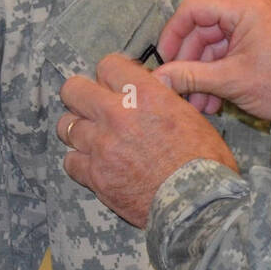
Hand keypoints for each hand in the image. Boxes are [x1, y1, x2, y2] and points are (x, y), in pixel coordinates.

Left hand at [58, 54, 237, 226]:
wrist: (197, 203)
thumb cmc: (204, 161)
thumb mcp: (189, 115)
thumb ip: (160, 98)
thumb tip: (148, 89)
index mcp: (144, 95)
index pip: (107, 65)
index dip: (111, 75)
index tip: (115, 85)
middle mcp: (117, 115)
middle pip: (73, 90)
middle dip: (80, 95)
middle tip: (92, 106)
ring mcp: (101, 146)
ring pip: (66, 126)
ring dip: (80, 130)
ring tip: (94, 138)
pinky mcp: (95, 176)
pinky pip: (70, 161)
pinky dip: (80, 162)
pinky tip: (96, 165)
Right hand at [154, 0, 270, 122]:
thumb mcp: (230, 80)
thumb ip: (190, 76)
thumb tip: (158, 79)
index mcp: (243, 7)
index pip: (193, 10)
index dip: (172, 35)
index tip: (162, 60)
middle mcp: (248, 11)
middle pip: (201, 32)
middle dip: (189, 65)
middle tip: (178, 91)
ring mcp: (254, 28)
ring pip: (212, 48)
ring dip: (201, 77)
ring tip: (198, 105)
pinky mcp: (258, 45)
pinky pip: (227, 57)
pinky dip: (217, 78)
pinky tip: (212, 102)